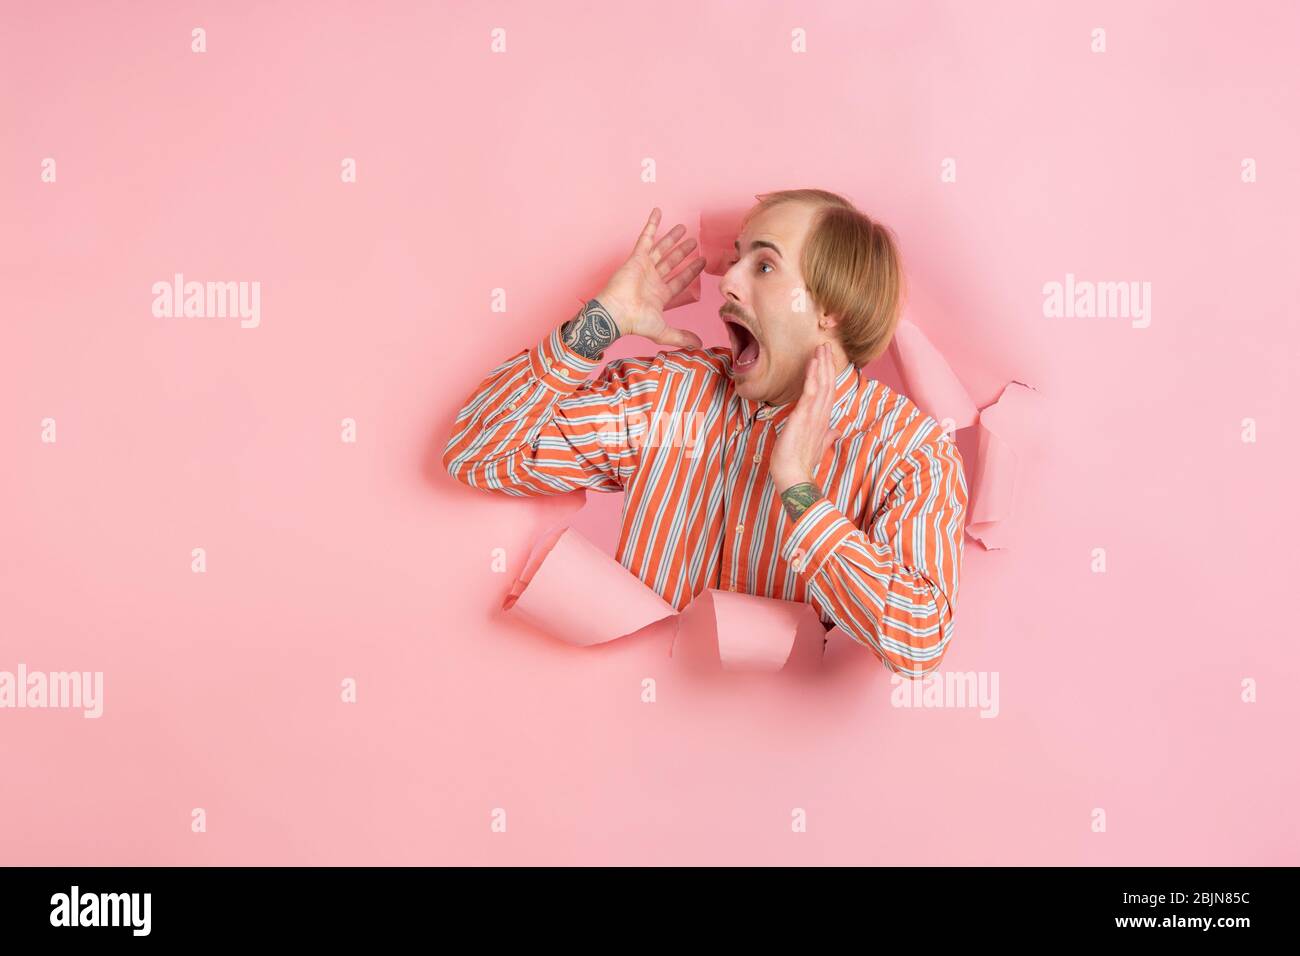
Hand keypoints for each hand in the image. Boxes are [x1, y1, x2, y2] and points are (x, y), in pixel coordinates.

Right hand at [596, 208, 705, 349]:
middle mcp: (652, 279)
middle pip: (671, 262)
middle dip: (682, 252)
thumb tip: (698, 345)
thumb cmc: (636, 322)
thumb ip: (681, 336)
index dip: (691, 271)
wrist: (616, 313)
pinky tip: (659, 211)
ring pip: (661, 249)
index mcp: (659, 295)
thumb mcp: (663, 330)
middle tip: (694, 242)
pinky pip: (645, 237)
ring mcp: (644, 267)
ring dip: (672, 238)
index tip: (702, 261)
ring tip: (684, 228)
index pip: (679, 280)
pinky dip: (652, 224)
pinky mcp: (636, 257)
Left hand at [769, 344, 841, 491]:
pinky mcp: (804, 417)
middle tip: (825, 346)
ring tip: (821, 349)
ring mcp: (814, 416)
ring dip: (821, 366)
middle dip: (827, 365)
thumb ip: (827, 437)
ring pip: (821, 385)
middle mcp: (821, 416)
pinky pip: (810, 393)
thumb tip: (836, 432)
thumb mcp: (815, 446)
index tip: (827, 359)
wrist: (793, 476)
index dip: (828, 375)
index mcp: (822, 420)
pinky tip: (813, 364)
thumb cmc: (800, 463)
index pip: (827, 393)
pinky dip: (812, 377)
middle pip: (827, 385)